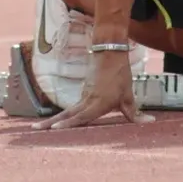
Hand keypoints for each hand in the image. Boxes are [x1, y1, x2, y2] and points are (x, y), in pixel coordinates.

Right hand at [32, 49, 154, 129]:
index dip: (69, 123)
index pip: (82, 117)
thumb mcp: (128, 95)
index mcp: (98, 103)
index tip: (55, 128)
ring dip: (55, 120)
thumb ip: (134, 112)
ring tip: (39, 128)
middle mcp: (87, 101)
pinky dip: (64, 116)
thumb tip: (148, 121)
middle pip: (67, 115)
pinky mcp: (83, 93)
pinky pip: (73, 108)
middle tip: (34, 129)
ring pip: (68, 111)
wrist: (110, 53)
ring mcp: (83, 96)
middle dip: (51, 123)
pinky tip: (55, 122)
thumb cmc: (120, 75)